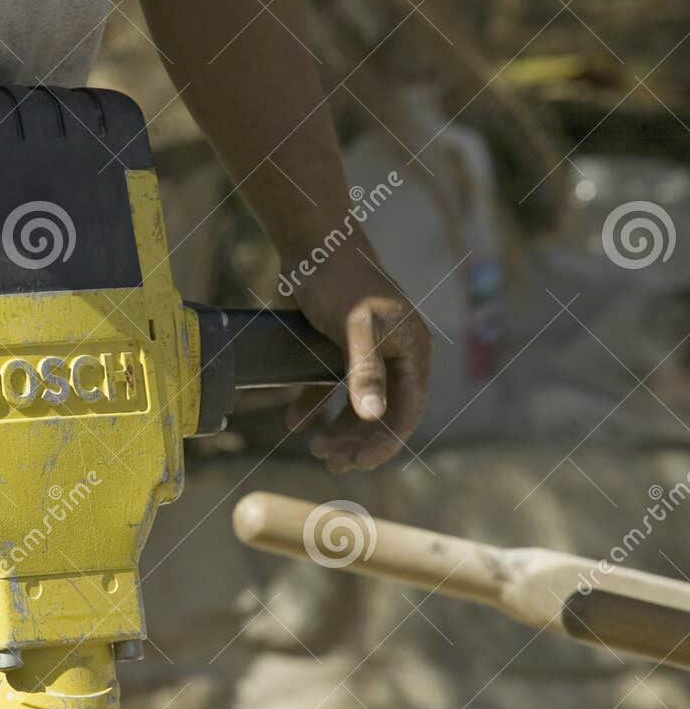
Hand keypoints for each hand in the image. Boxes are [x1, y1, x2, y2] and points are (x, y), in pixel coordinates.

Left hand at [285, 254, 431, 473]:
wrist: (311, 245)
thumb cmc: (340, 283)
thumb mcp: (354, 329)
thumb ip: (364, 373)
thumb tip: (373, 418)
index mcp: (412, 351)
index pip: (407, 410)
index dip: (383, 441)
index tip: (357, 463)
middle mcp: (394, 355)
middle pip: (381, 412)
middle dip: (357, 440)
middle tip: (329, 461)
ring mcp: (364, 353)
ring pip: (356, 404)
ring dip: (338, 429)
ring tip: (315, 447)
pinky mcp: (334, 347)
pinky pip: (328, 386)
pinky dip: (313, 405)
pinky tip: (295, 422)